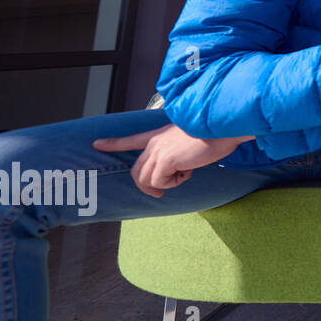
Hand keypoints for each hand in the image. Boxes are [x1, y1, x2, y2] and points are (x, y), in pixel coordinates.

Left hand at [94, 123, 250, 197]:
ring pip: (145, 180)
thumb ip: (179, 149)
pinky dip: (174, 183)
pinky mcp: (166, 160)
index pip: (131, 139)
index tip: (97, 144)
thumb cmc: (215, 133)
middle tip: (161, 193)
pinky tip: (188, 171)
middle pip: (137, 171)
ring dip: (165, 184)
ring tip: (183, 175)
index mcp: (160, 134)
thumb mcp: (192, 138)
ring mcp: (159, 151)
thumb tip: (182, 164)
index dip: (113, 143)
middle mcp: (155, 142)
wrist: (224, 127)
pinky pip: (160, 182)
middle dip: (146, 186)